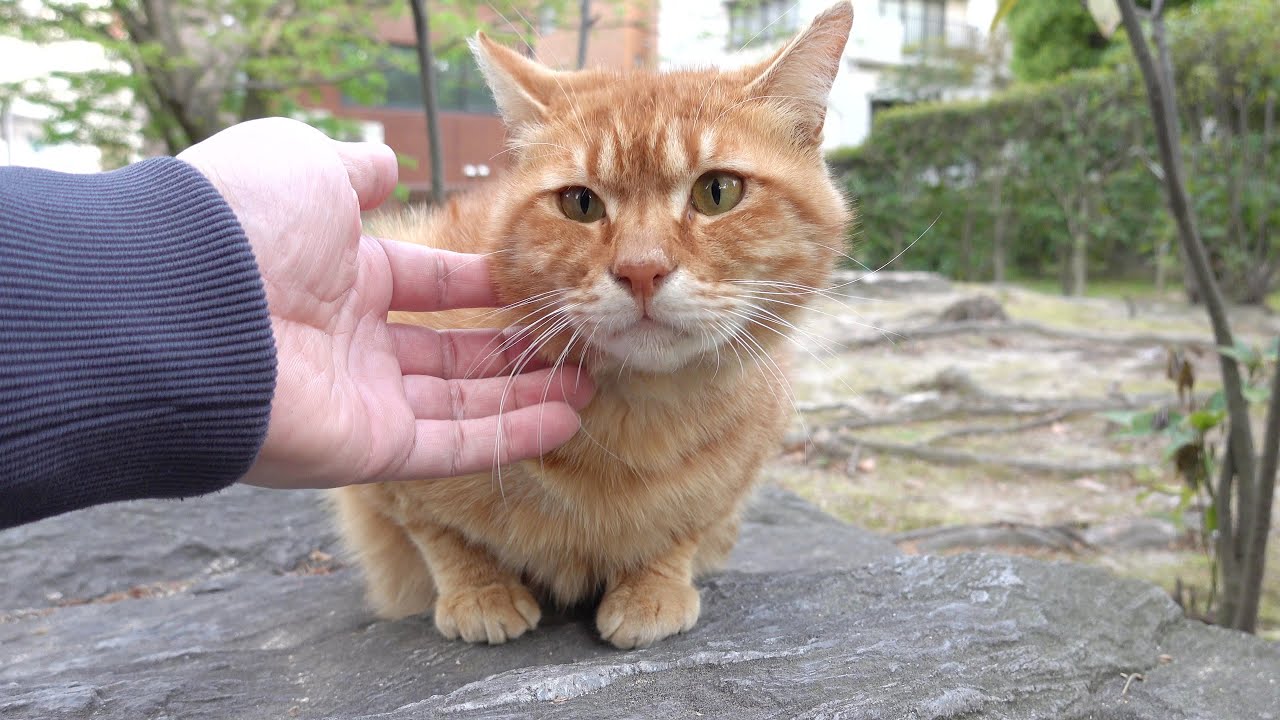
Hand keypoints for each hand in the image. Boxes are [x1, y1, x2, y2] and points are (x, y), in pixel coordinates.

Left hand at [178, 118, 590, 488]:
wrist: (180, 306)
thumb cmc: (243, 225)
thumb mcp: (305, 167)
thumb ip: (354, 171)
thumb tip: (385, 161)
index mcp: (338, 277)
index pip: (426, 285)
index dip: (480, 285)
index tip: (535, 282)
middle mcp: (350, 344)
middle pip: (449, 352)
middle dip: (514, 349)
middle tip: (574, 343)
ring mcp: (360, 401)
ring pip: (461, 404)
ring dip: (527, 395)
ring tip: (588, 385)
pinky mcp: (367, 451)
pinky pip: (452, 446)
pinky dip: (511, 434)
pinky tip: (566, 417)